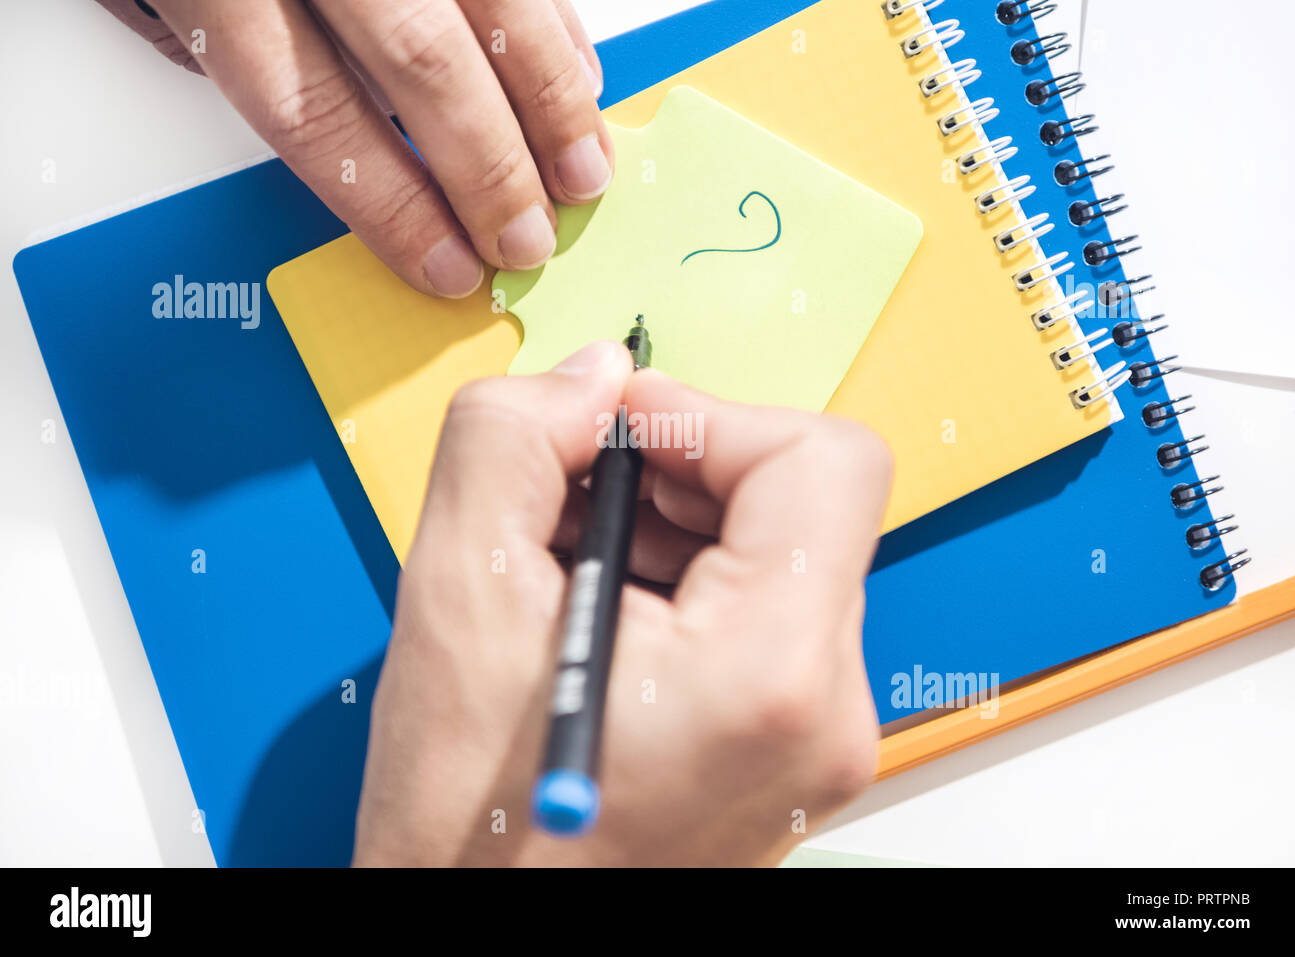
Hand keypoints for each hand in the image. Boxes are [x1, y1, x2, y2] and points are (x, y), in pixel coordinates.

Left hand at [98, 0, 611, 296]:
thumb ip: (230, 50)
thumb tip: (351, 137)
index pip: (313, 112)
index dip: (391, 204)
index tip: (446, 266)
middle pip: (419, 64)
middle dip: (490, 169)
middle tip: (527, 240)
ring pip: (494, 6)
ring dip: (551, 101)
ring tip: (586, 176)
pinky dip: (556, 25)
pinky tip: (582, 79)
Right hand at [353, 341, 892, 865]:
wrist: (477, 948)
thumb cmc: (471, 832)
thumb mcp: (457, 598)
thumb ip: (512, 440)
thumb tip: (593, 378)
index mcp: (770, 669)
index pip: (822, 459)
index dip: (710, 416)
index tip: (617, 434)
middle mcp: (825, 710)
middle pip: (802, 501)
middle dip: (679, 471)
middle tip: (573, 494)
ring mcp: (815, 737)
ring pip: (779, 552)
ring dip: (674, 525)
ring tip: (569, 562)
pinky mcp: (789, 749)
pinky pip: (762, 615)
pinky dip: (684, 583)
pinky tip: (597, 610)